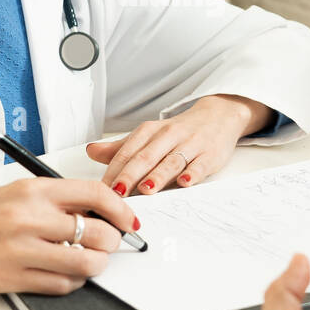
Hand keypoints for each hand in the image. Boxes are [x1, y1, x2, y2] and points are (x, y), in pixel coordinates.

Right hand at [0, 178, 137, 295]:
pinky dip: (70, 284)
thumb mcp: (10, 194)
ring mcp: (21, 249)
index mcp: (31, 190)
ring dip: (94, 266)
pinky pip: (61, 286)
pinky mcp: (12, 278)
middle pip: (98, 232)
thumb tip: (95, 212)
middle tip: (107, 245)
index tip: (129, 220)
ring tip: (86, 263)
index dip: (120, 209)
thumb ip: (50, 201)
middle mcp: (29, 217)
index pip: (94, 193)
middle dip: (112, 242)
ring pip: (85, 264)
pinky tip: (62, 277)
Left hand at [85, 94, 273, 194]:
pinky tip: (185, 182)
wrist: (218, 116)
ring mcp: (190, 145)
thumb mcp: (148, 136)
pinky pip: (200, 164)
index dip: (113, 170)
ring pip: (171, 161)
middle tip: (117, 193)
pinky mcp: (210, 155)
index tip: (101, 189)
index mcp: (149, 132)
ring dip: (158, 176)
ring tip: (146, 189)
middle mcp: (168, 136)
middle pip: (146, 156)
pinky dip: (193, 173)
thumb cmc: (178, 132)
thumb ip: (121, 148)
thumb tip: (91, 151)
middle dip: (130, 175)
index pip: (128, 152)